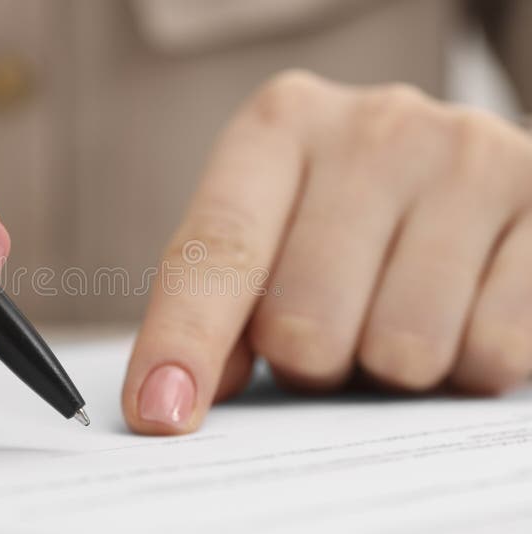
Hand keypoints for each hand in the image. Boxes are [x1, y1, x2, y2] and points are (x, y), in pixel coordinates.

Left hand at [123, 71, 531, 434]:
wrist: (462, 183)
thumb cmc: (346, 223)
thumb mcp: (270, 237)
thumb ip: (217, 305)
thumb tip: (173, 398)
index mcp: (281, 126)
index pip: (217, 250)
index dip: (183, 340)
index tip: (160, 413)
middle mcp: (372, 127)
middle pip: (303, 321)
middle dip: (311, 358)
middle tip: (334, 328)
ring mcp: (467, 157)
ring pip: (401, 348)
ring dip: (390, 362)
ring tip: (398, 313)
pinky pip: (494, 349)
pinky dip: (468, 361)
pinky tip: (462, 309)